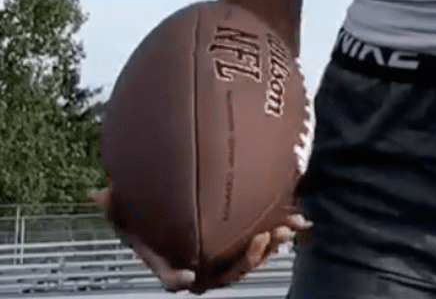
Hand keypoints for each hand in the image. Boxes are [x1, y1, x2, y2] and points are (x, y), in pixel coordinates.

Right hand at [89, 187, 309, 291]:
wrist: (178, 204)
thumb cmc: (154, 208)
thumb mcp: (129, 205)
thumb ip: (116, 202)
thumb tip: (97, 195)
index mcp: (171, 259)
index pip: (171, 278)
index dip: (178, 279)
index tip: (189, 275)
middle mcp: (200, 263)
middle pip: (223, 274)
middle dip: (246, 261)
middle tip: (261, 238)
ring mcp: (224, 256)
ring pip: (248, 262)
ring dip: (268, 248)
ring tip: (284, 229)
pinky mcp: (243, 241)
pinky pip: (263, 244)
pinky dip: (280, 234)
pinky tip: (299, 222)